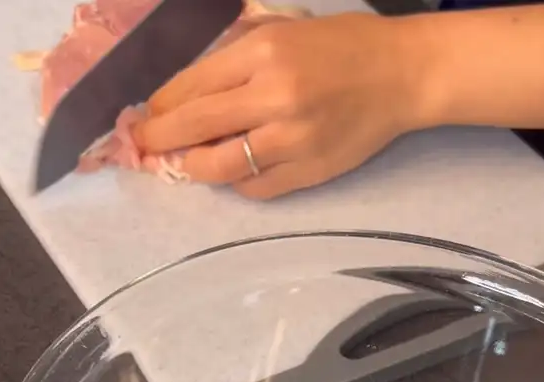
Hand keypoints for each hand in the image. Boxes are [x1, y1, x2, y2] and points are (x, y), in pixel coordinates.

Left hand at [133, 13, 419, 198]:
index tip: (142, 119)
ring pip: (221, 166)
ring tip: (185, 164)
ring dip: (194, 168)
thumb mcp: (283, 31)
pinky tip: (235, 172)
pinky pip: (257, 188)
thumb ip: (236, 58)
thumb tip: (187, 93)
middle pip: (195, 127)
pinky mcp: (310, 171)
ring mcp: (293, 139)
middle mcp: (274, 97)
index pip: (191, 87)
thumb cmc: (341, 46)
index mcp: (263, 54)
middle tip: (142, 149)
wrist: (401, 75)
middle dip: (159, 141)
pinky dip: (237, 183)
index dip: (159, 108)